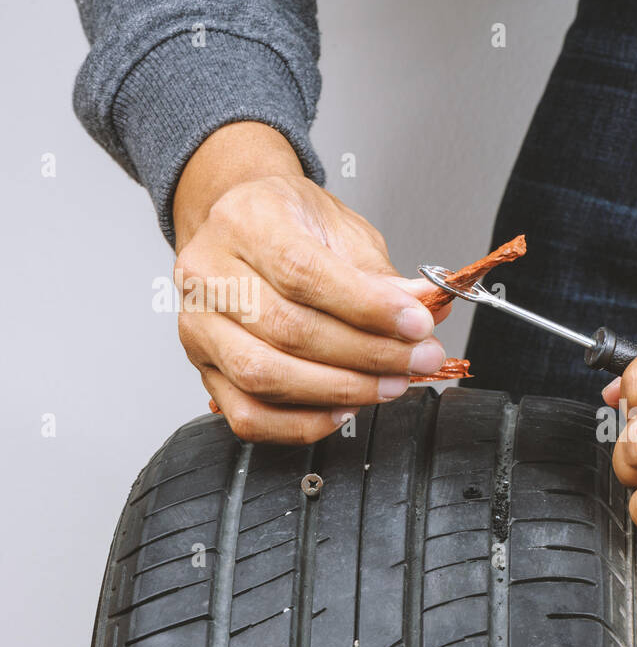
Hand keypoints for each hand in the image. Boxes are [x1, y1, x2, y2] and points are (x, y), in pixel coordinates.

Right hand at [173, 122, 447, 442]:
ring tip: (390, 383)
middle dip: (369, 354)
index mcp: (245, 222)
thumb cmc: (291, 225)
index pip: (304, 273)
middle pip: (290, 330)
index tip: (417, 324)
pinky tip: (343, 409)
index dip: (368, 307)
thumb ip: (383, 275)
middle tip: (419, 358)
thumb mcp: (343, 230)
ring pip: (267, 376)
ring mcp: (199, 326)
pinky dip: (302, 424)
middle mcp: (209, 274)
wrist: (244, 228)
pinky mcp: (204, 370)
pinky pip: (249, 415)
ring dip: (341, 390)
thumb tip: (427, 307)